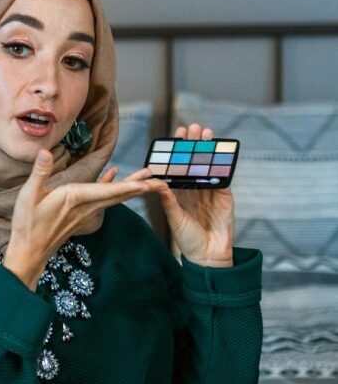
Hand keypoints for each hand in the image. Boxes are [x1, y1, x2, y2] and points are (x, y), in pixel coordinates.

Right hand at [3, 150, 164, 288]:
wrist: (29, 251)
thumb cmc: (28, 224)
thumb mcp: (29, 196)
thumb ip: (40, 173)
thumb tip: (45, 152)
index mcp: (75, 198)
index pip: (107, 192)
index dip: (128, 186)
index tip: (147, 183)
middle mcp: (86, 206)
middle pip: (120, 195)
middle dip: (141, 187)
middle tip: (162, 180)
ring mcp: (86, 211)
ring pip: (115, 197)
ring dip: (133, 187)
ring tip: (149, 178)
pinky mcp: (82, 214)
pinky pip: (103, 199)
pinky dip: (112, 187)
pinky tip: (115, 175)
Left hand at [149, 123, 234, 266]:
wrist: (209, 256)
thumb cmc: (188, 240)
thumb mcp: (175, 218)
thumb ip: (168, 201)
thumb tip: (158, 183)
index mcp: (181, 192)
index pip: (179, 166)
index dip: (179, 150)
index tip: (176, 135)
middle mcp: (195, 188)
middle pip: (195, 161)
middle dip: (194, 143)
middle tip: (191, 127)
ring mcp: (211, 191)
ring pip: (209, 165)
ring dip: (208, 149)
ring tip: (206, 132)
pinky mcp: (225, 196)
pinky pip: (223, 177)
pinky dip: (222, 165)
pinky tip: (219, 152)